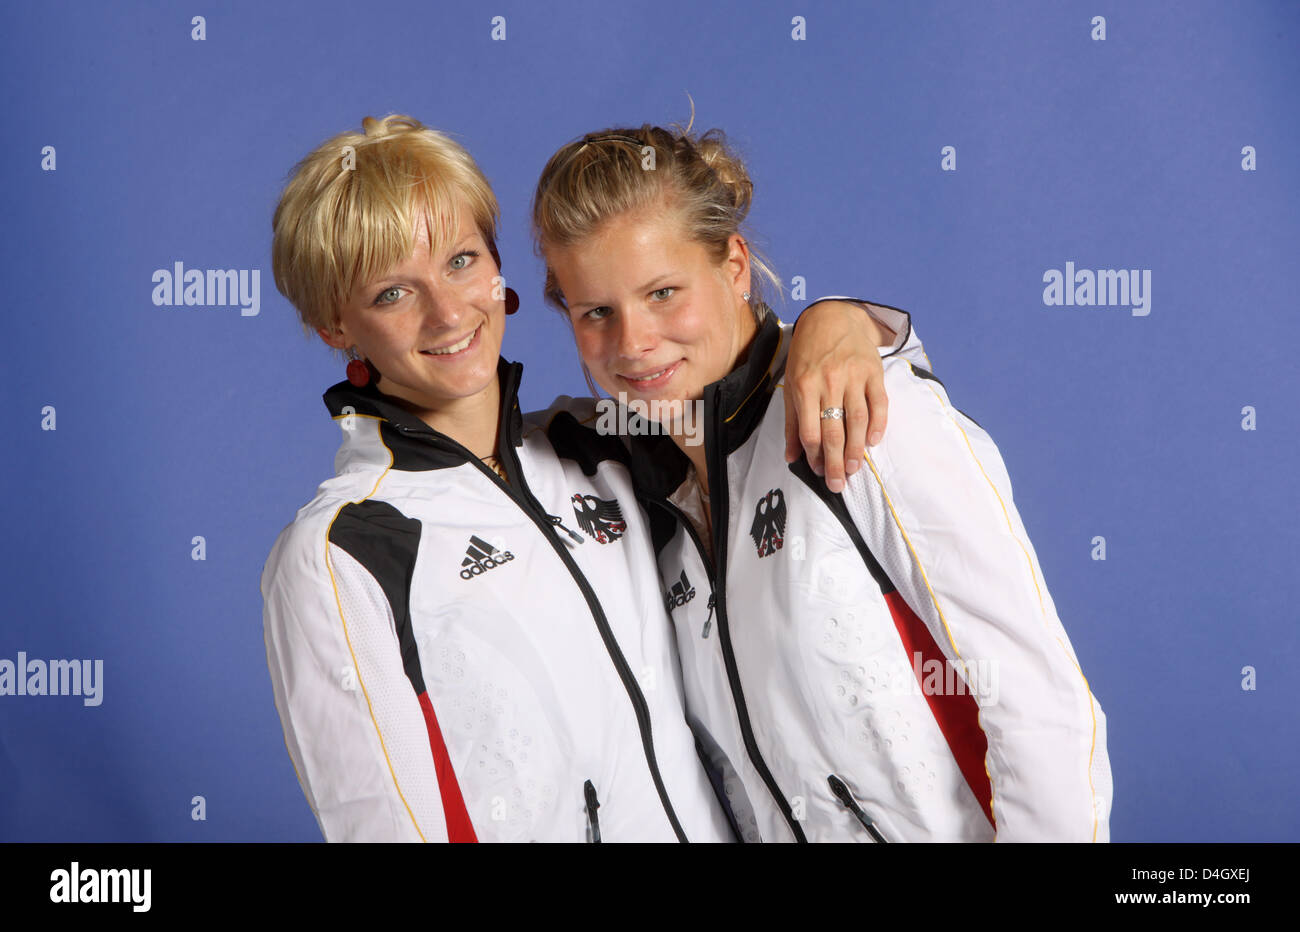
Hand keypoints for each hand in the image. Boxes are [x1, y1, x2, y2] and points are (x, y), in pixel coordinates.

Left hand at [784, 300, 893, 492]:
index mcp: (804, 386)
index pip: (811, 431)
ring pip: (856, 419)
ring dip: (856, 448)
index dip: (815, 456)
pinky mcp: (873, 371)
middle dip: (835, 462)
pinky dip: (877, 424)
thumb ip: (793, 422)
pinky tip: (873, 441)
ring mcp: (853, 376)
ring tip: (854, 469)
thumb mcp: (791, 384)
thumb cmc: (808, 355)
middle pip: (833, 430)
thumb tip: (792, 457)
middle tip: (838, 484)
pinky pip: (878, 402)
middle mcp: (828, 382)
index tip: (819, 473)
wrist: (833, 318)